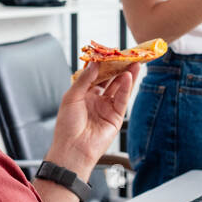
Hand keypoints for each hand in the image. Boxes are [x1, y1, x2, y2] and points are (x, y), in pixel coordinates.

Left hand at [46, 61, 139, 178]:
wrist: (73, 148)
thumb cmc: (67, 125)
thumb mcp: (72, 97)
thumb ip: (84, 79)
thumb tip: (95, 63)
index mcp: (83, 95)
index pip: (96, 76)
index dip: (103, 65)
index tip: (110, 53)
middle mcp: (96, 100)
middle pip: (110, 80)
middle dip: (118, 68)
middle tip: (127, 55)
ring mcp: (106, 108)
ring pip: (119, 88)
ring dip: (126, 75)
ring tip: (134, 62)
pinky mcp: (116, 117)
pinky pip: (122, 100)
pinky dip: (126, 88)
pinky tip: (129, 77)